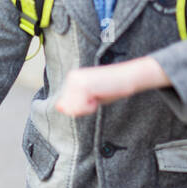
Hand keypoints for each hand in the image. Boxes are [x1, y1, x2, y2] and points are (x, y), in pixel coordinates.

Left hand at [53, 58, 169, 115]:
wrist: (128, 77)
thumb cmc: (112, 88)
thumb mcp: (90, 97)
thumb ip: (74, 103)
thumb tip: (58, 107)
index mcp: (71, 78)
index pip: (65, 106)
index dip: (81, 107)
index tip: (94, 95)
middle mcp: (71, 78)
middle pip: (68, 108)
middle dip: (83, 108)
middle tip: (98, 95)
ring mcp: (76, 81)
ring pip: (74, 110)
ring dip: (87, 107)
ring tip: (99, 94)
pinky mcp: (83, 86)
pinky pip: (81, 108)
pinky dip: (91, 107)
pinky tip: (100, 94)